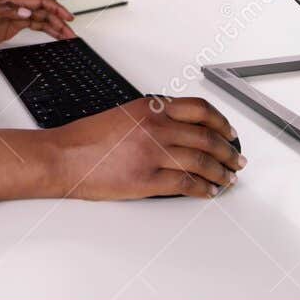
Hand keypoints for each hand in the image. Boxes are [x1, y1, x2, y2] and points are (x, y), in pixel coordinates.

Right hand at [50, 97, 244, 199]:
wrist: (62, 158)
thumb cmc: (86, 139)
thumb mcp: (125, 114)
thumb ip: (154, 118)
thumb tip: (180, 129)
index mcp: (151, 108)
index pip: (199, 110)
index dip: (221, 122)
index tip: (229, 132)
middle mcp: (156, 128)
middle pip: (206, 137)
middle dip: (228, 150)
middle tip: (236, 158)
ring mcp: (152, 154)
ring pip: (202, 161)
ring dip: (221, 171)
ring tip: (228, 178)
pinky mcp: (147, 180)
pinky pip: (186, 183)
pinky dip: (203, 188)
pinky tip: (209, 191)